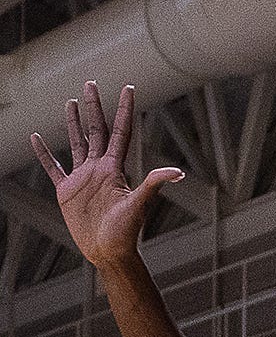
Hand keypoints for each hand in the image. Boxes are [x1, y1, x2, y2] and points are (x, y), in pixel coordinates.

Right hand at [31, 83, 184, 272]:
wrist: (109, 253)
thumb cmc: (126, 233)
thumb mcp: (139, 205)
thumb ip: (153, 185)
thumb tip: (178, 172)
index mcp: (115, 168)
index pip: (120, 132)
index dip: (124, 110)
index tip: (129, 88)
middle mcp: (99, 169)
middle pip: (96, 130)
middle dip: (94, 107)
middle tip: (90, 83)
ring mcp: (82, 178)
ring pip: (77, 143)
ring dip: (73, 123)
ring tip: (71, 102)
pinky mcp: (66, 191)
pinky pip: (53, 167)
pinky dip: (43, 153)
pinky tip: (37, 138)